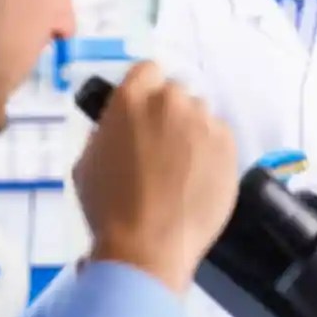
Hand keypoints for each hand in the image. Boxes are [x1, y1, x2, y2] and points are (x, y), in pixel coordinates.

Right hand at [72, 61, 238, 292]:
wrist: (148, 246)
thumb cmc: (108, 207)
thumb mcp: (87, 162)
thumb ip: (106, 132)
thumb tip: (120, 127)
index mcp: (131, 99)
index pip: (147, 70)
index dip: (146, 90)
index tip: (144, 113)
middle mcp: (171, 102)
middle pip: (176, 92)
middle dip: (169, 112)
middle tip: (161, 146)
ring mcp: (204, 123)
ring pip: (201, 115)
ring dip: (192, 131)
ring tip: (182, 167)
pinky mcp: (229, 146)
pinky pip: (220, 137)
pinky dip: (212, 151)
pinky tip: (199, 178)